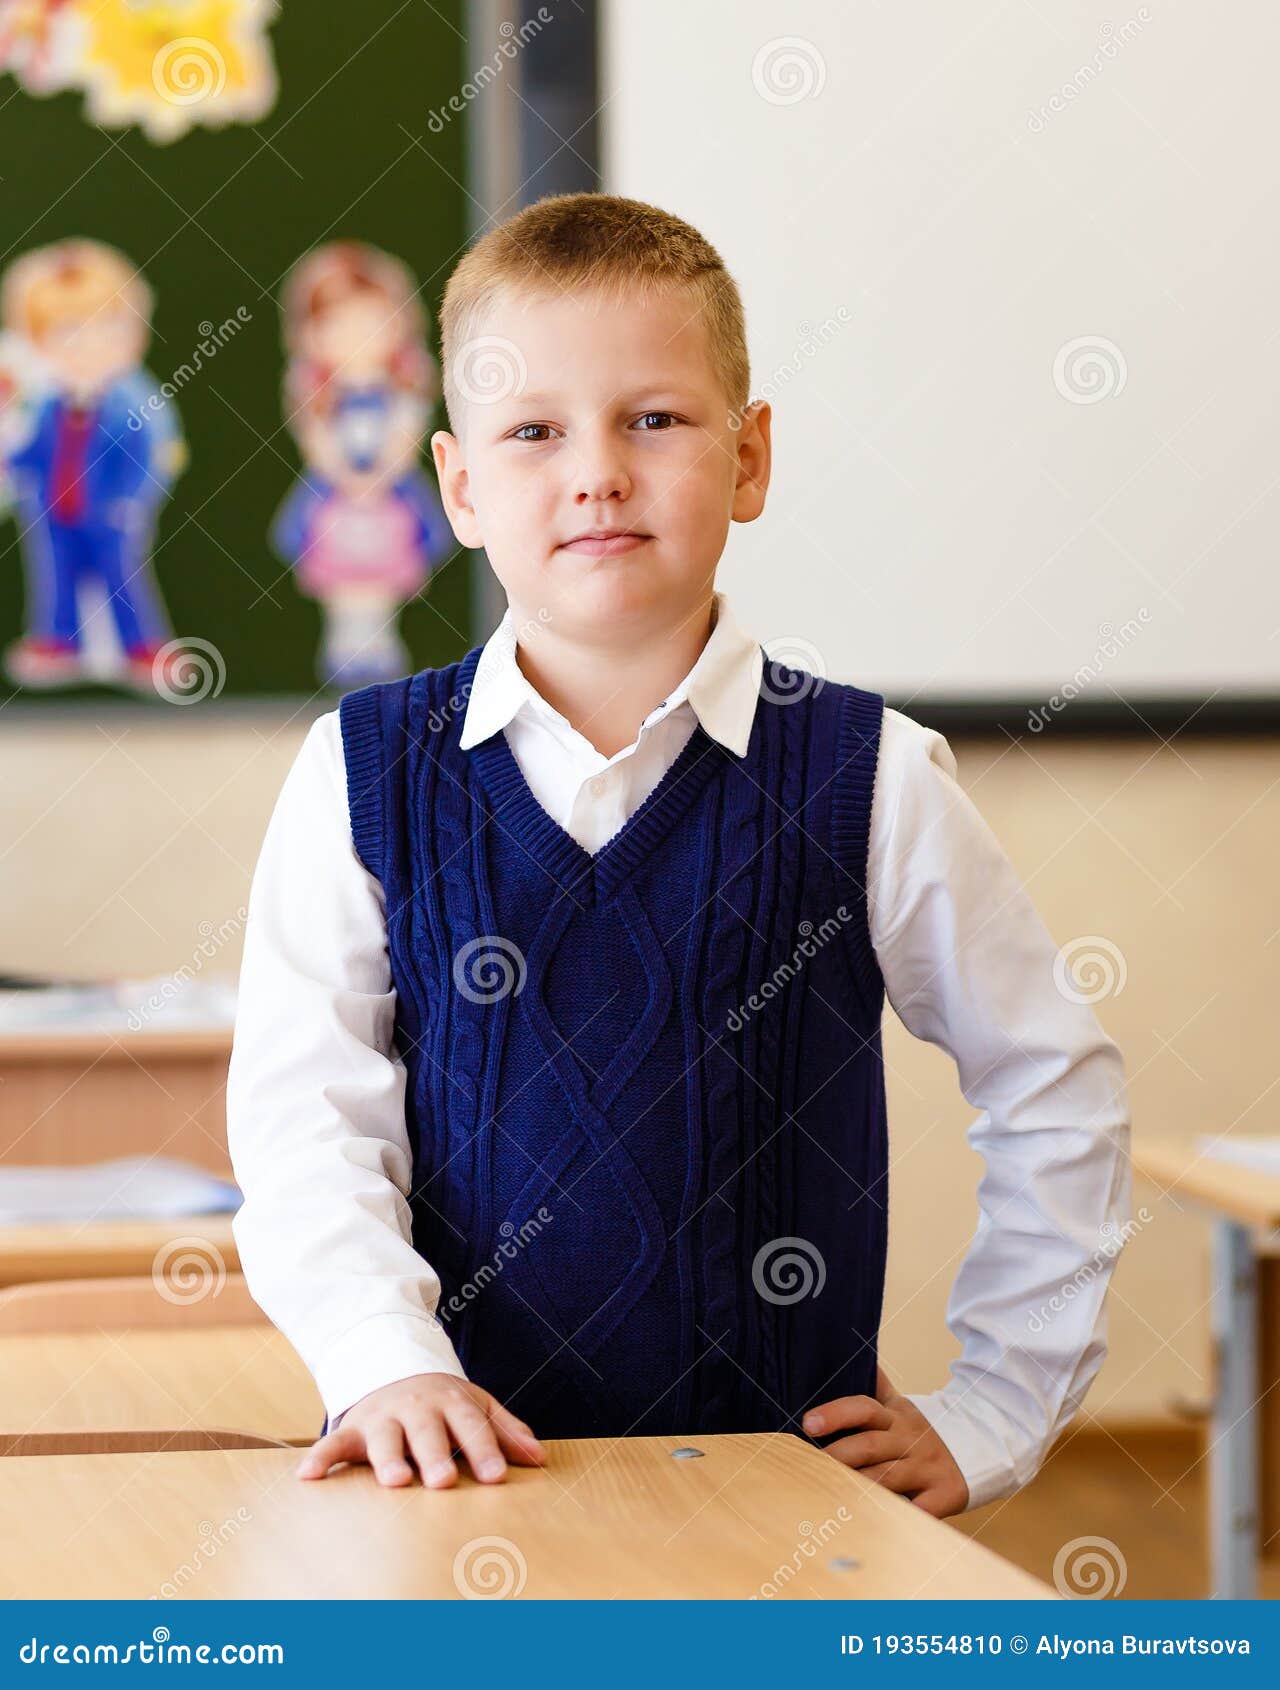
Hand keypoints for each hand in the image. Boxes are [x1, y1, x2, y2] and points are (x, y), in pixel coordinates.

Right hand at [296, 1373, 544, 1488]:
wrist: (394, 1367)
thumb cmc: (443, 1402)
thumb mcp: (476, 1406)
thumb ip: (505, 1431)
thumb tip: (540, 1459)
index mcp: (451, 1403)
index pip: (471, 1427)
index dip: (484, 1450)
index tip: (496, 1475)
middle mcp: (417, 1409)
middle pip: (428, 1433)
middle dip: (435, 1455)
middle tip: (443, 1481)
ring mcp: (383, 1418)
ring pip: (384, 1439)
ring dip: (388, 1458)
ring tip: (394, 1481)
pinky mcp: (353, 1428)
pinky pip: (333, 1443)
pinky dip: (320, 1457)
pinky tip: (308, 1476)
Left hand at [802, 1365, 968, 1517]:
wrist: (975, 1450)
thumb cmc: (918, 1433)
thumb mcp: (899, 1405)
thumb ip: (875, 1385)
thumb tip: (846, 1354)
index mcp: (895, 1416)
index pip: (864, 1408)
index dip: (835, 1414)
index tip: (808, 1423)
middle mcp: (911, 1439)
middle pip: (870, 1445)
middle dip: (838, 1455)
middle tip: (809, 1464)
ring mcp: (928, 1467)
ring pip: (887, 1478)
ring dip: (858, 1485)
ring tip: (829, 1492)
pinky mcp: (945, 1494)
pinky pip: (920, 1509)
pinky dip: (901, 1515)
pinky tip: (876, 1521)